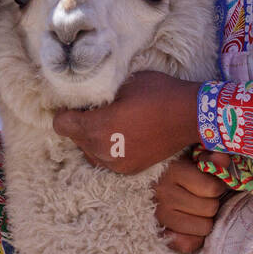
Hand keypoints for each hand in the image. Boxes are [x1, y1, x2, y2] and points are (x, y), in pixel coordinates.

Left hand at [52, 70, 201, 174]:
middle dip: (80, 125)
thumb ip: (98, 94)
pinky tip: (121, 135)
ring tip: (110, 124)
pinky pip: (106, 160)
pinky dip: (108, 149)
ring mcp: (116, 164)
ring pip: (89, 151)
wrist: (190, 117)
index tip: (76, 105)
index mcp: (98, 127)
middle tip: (95, 111)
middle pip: (75, 139)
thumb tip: (84, 98)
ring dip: (93, 139)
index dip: (65, 112)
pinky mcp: (130, 169)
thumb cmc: (158, 94)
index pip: (61, 125)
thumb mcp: (124, 84)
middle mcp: (103, 150)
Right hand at [154, 154, 229, 253]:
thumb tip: (223, 160)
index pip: (212, 188)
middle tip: (204, 198)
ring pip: (204, 227)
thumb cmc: (181, 170)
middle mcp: (163, 193)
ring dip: (204, 220)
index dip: (218, 186)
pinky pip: (189, 244)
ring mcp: (160, 215)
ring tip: (197, 210)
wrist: (154, 186)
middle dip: (211, 203)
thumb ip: (211, 156)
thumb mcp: (194, 157)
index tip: (212, 183)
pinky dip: (194, 238)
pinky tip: (190, 225)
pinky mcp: (160, 234)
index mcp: (173, 170)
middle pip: (210, 208)